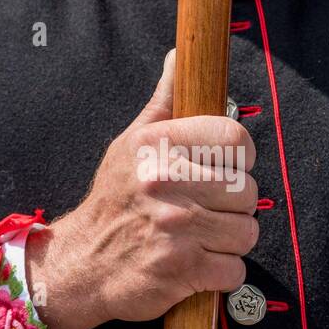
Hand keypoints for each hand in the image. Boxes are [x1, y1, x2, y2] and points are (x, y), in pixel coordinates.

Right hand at [26, 49, 258, 328]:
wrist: (81, 264)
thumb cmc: (114, 201)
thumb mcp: (130, 145)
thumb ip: (164, 103)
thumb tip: (179, 55)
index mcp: (158, 146)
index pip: (236, 139)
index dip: (242, 157)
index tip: (228, 168)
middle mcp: (165, 183)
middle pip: (247, 190)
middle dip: (234, 205)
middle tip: (207, 210)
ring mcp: (175, 228)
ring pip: (246, 232)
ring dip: (230, 241)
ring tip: (202, 237)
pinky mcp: (181, 269)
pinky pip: (235, 270)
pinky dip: (222, 273)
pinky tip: (198, 264)